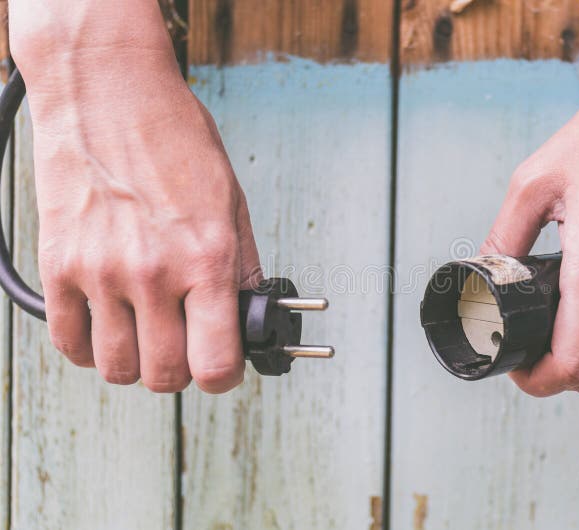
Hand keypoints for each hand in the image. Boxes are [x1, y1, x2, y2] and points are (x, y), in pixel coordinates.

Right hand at [11, 2, 259, 392]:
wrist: (108, 91)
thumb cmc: (174, 138)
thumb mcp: (230, 200)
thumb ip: (243, 264)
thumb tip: (251, 311)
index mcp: (207, 258)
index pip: (216, 363)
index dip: (224, 376)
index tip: (223, 367)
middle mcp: (153, 273)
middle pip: (165, 376)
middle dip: (181, 372)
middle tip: (185, 349)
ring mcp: (101, 272)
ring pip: (115, 369)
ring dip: (135, 364)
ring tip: (145, 337)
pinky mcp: (59, 265)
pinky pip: (68, 341)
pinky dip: (89, 347)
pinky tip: (106, 325)